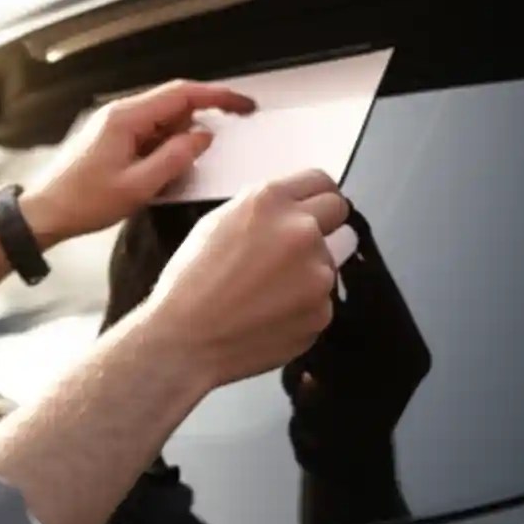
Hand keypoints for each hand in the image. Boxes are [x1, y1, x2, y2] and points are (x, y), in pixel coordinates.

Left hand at [22, 79, 254, 243]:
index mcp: (126, 118)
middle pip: (174, 105)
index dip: (217, 96)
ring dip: (175, 143)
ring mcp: (115, 123)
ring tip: (163, 177)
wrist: (44, 212)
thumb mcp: (139, 186)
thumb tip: (202, 137)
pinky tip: (154, 174)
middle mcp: (120, 112)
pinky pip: (148, 133)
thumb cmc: (83, 201)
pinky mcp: (112, 136)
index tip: (241, 104)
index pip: (182, 93)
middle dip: (195, 127)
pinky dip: (161, 149)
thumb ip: (176, 158)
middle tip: (205, 155)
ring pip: (162, 121)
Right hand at [140, 169, 349, 386]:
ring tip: (272, 291)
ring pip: (330, 260)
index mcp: (269, 201)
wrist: (185, 341)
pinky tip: (271, 316)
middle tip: (299, 246)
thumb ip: (261, 211)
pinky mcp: (322, 311)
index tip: (316, 207)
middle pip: (339, 212)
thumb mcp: (216, 223)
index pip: (321, 181)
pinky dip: (303, 307)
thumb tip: (288, 211)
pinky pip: (322, 300)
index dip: (317, 195)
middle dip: (325, 223)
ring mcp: (318, 273)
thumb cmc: (189, 283)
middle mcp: (301, 230)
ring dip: (311, 269)